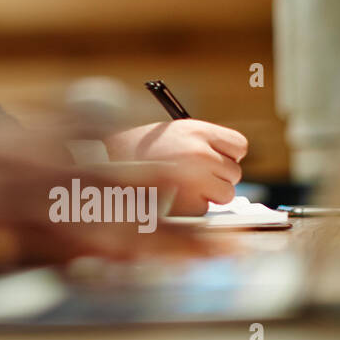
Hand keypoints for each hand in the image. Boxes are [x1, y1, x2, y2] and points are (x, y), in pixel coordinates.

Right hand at [103, 119, 247, 214]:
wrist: (100, 166)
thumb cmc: (135, 150)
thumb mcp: (170, 134)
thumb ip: (202, 143)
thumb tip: (229, 163)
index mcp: (196, 130)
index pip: (239, 146)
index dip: (226, 154)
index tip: (213, 158)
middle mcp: (200, 153)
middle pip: (234, 172)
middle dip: (217, 177)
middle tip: (189, 175)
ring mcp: (196, 180)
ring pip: (225, 194)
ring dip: (208, 194)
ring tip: (179, 186)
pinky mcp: (189, 205)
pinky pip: (205, 209)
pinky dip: (191, 208)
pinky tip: (169, 197)